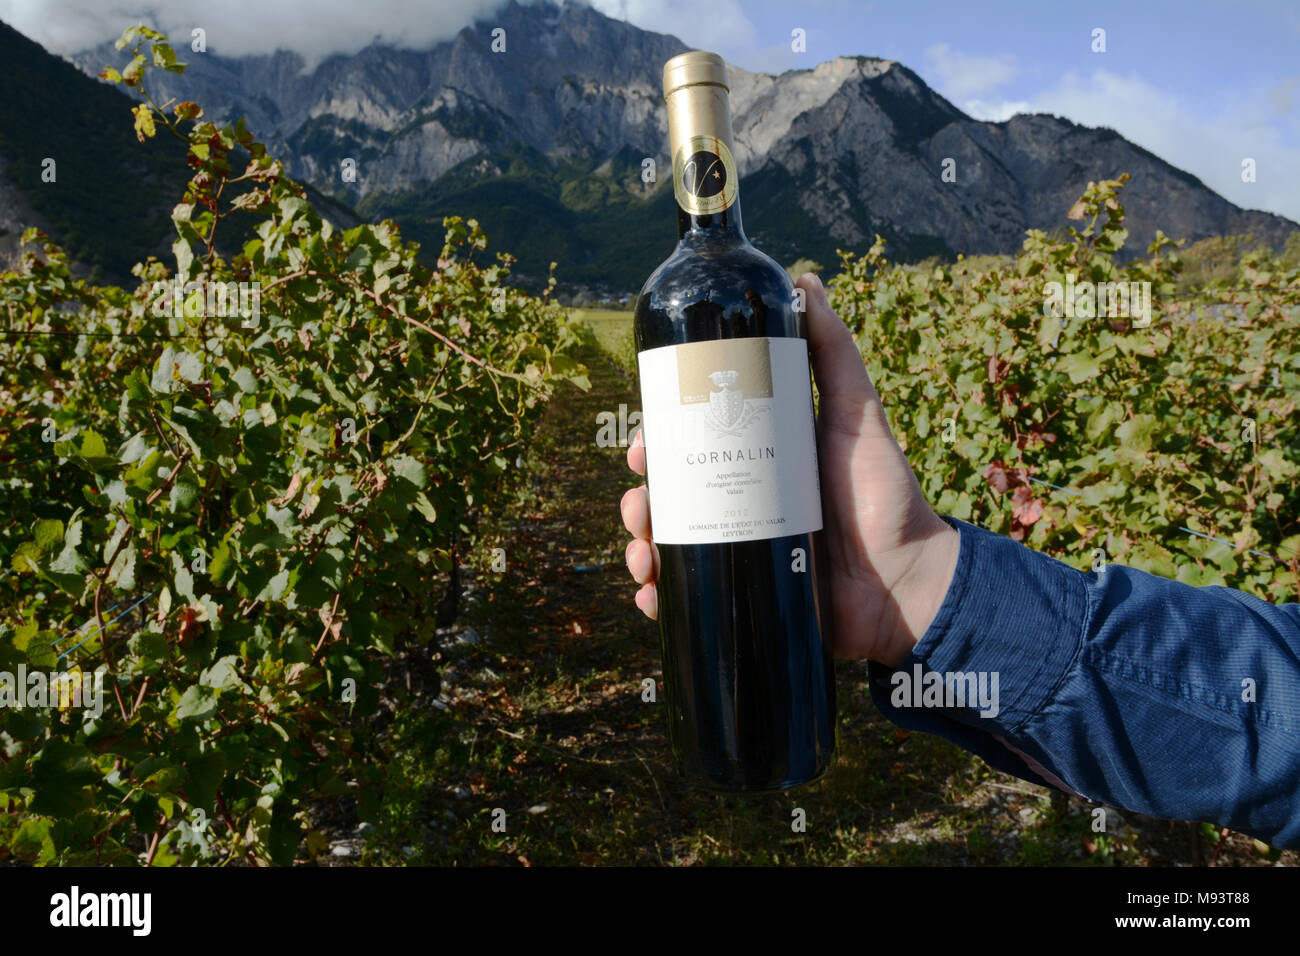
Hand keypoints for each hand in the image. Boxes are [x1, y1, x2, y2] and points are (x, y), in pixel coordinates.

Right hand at [620, 273, 959, 666]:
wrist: (909, 583)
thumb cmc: (886, 494)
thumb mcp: (858, 413)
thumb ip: (835, 350)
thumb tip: (804, 280)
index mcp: (757, 457)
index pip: (691, 443)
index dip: (658, 443)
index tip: (644, 445)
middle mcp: (743, 500)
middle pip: (671, 494)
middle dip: (641, 498)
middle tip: (642, 502)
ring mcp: (741, 548)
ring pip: (672, 543)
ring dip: (640, 546)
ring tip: (643, 553)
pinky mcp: (746, 593)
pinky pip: (690, 594)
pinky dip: (659, 596)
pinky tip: (651, 595)